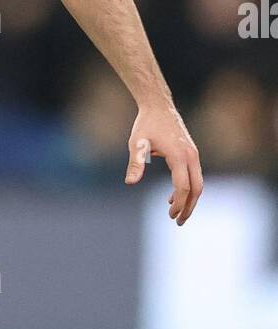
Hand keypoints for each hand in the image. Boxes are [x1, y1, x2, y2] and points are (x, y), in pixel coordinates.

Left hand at [125, 102, 202, 224]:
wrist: (159, 106)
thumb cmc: (146, 124)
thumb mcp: (137, 143)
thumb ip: (135, 163)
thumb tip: (130, 182)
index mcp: (180, 155)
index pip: (183, 186)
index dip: (179, 204)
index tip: (170, 216)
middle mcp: (191, 155)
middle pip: (197, 188)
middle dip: (189, 207)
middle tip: (178, 222)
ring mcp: (194, 154)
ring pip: (197, 182)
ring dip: (189, 200)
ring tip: (176, 214)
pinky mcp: (191, 153)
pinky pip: (193, 175)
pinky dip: (187, 188)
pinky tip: (173, 197)